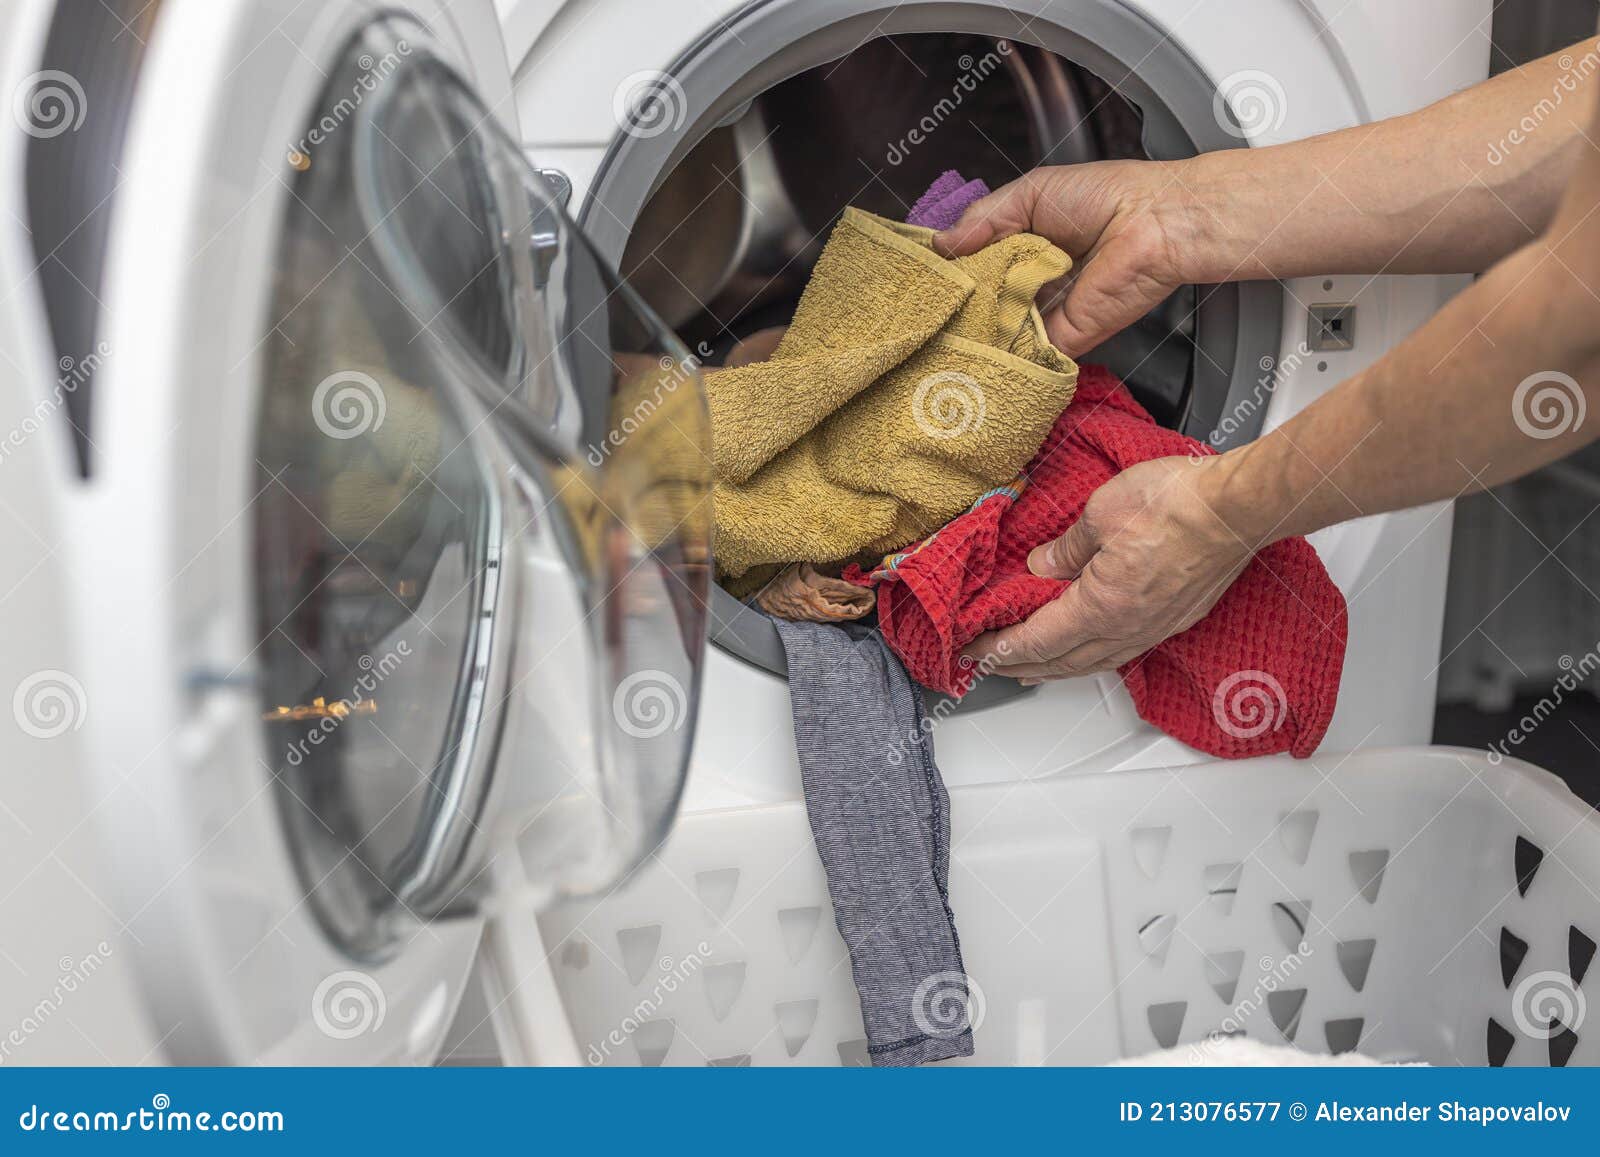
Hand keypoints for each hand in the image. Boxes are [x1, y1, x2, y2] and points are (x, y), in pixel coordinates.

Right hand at [932, 161, 1204, 356]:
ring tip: (940, 324)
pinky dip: (997, 349)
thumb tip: (942, 244)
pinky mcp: (1060, 340)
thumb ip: (983, 218)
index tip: (925, 274)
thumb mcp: (1030, 192)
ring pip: (996, 329)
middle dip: (957, 301)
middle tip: (929, 302)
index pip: (977, 264)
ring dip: (972, 328)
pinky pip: (1021, 351)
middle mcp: (1032, 282)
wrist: (1155, 225)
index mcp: (1025, 244)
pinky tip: (969, 342)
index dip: (952, 268)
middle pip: (981, 301)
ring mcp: (1045, 314)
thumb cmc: (1106, 197)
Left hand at [962, 454, 1257, 680]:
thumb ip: (1065, 548)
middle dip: (1021, 666)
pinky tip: (1089, 650)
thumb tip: (1041, 566)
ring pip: (1093, 663)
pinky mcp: (1175, 619)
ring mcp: (1155, 628)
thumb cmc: (1177, 503)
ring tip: (1032, 667)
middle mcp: (1128, 629)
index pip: (1036, 641)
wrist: (1238, 507)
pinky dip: (1092, 658)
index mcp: (1101, 607)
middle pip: (1062, 662)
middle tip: (990, 665)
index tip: (973, 650)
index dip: (1000, 649)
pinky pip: (1122, 652)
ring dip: (1057, 667)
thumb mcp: (1100, 514)